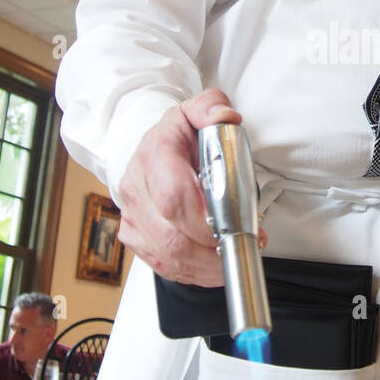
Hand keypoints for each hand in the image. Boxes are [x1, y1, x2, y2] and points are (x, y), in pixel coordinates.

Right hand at [117, 88, 267, 287]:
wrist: (150, 149)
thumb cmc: (179, 135)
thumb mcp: (197, 110)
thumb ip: (212, 106)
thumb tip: (225, 117)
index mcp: (154, 155)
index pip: (174, 197)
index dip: (205, 221)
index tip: (238, 228)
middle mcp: (136, 188)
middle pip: (172, 236)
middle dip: (214, 250)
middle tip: (246, 244)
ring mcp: (132, 216)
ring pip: (169, 256)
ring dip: (208, 265)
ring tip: (235, 255)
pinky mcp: (135, 237)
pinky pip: (164, 266)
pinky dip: (195, 273)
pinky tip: (215, 265)